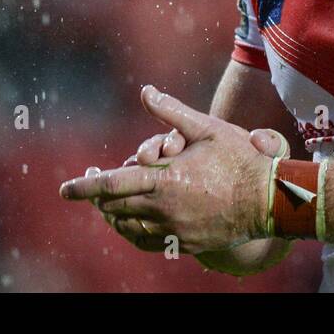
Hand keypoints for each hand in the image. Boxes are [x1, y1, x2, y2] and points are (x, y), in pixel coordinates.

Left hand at [60, 85, 280, 255]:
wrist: (268, 199)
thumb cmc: (239, 159)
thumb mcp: (207, 128)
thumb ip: (171, 112)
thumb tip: (145, 90)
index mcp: (164, 180)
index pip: (112, 185)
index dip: (85, 187)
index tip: (64, 189)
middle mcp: (164, 208)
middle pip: (116, 207)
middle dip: (98, 199)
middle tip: (90, 189)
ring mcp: (174, 229)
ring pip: (129, 227)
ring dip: (114, 216)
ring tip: (109, 205)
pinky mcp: (185, 242)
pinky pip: (148, 242)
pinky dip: (134, 232)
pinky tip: (133, 223)